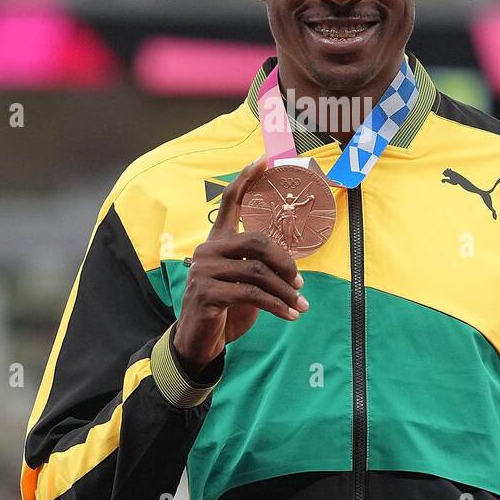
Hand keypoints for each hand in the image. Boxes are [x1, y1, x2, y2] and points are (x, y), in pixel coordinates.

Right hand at [173, 156, 308, 372]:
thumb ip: (258, 267)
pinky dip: (278, 306)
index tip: (265, 158)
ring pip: (259, 272)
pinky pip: (253, 294)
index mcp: (217, 241)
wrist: (199, 340)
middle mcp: (208, 250)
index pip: (230, 201)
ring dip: (286, 291)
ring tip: (300, 304)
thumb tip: (292, 266)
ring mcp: (204, 271)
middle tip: (300, 282)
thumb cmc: (226, 308)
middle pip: (257, 241)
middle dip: (285, 262)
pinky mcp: (207, 293)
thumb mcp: (243, 283)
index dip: (247, 178)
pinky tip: (290, 315)